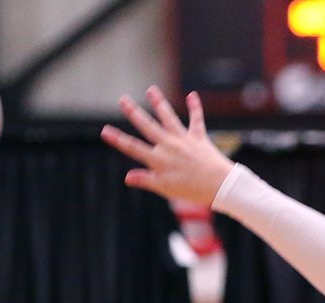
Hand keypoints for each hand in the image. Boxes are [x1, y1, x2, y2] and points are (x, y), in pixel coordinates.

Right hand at [101, 86, 234, 205]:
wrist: (220, 186)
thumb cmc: (192, 191)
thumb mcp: (166, 189)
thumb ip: (146, 180)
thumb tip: (127, 177)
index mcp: (159, 160)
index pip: (133, 148)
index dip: (118, 139)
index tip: (104, 130)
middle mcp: (169, 146)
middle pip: (148, 127)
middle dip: (134, 113)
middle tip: (122, 99)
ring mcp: (183, 140)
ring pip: (168, 118)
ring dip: (159, 103)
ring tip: (151, 90)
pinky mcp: (198, 137)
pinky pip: (196, 120)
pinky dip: (195, 107)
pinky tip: (192, 95)